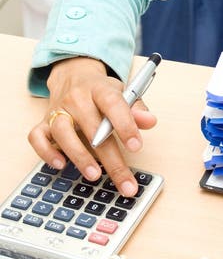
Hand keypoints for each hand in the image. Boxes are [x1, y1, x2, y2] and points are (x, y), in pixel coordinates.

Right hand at [27, 57, 156, 195]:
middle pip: (92, 127)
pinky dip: (47, 152)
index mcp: (100, 88)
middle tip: (126, 182)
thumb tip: (150, 122)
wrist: (73, 76)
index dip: (125, 125)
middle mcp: (77, 98)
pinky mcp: (43, 122)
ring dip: (79, 156)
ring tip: (94, 175)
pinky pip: (37, 137)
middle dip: (111, 159)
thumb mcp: (123, 93)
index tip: (136, 146)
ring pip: (63, 131)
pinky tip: (61, 165)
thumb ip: (137, 108)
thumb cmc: (101, 91)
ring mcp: (58, 110)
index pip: (112, 104)